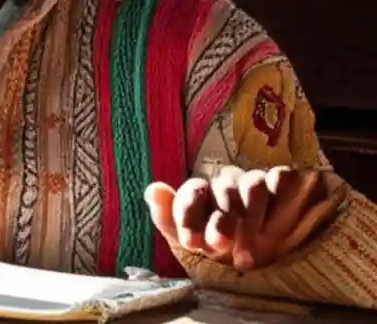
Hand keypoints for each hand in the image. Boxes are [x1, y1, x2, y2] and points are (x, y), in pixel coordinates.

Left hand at [144, 166, 330, 270]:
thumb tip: (153, 189)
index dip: (189, 214)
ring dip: (249, 219)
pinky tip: (275, 232)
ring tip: (249, 255)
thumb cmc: (230, 253)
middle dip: (220, 220)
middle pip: (222, 189)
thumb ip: (171, 221)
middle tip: (219, 246)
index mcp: (206, 195)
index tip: (191, 242)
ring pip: (252, 185)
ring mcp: (262, 181)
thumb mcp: (197, 246)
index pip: (193, 192)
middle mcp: (231, 184)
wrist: (282, 265)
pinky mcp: (293, 181)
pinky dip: (280, 207)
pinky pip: (283, 182)